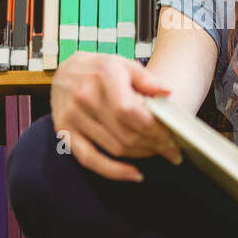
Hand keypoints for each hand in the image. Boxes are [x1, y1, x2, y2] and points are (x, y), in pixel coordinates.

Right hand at [49, 52, 184, 182]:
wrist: (65, 70)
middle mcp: (85, 97)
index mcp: (104, 76)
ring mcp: (72, 117)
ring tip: (157, 153)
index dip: (154, 128)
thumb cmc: (100, 68)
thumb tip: (167, 92)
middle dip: (154, 145)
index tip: (172, 136)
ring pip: (114, 148)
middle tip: (171, 149)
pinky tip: (134, 174)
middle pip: (126, 133)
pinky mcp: (64, 133)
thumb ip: (147, 78)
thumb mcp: (125, 63)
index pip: (130, 111)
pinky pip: (90, 160)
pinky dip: (114, 171)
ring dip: (140, 155)